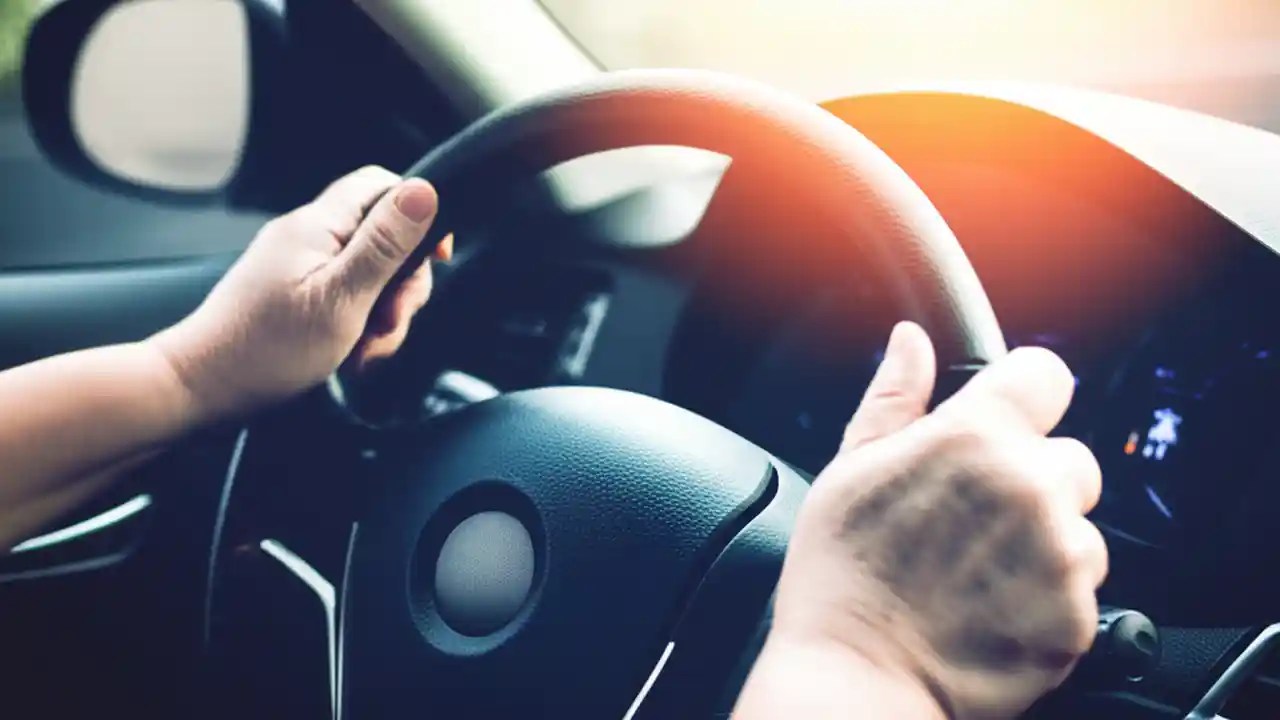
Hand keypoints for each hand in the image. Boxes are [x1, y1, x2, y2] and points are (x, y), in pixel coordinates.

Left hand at [153, 166, 448, 419]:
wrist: (202, 389)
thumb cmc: (265, 349)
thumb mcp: (341, 298)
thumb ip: (384, 245)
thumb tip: (424, 191)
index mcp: (318, 225)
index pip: (382, 185)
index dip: (418, 213)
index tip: (435, 258)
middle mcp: (308, 237)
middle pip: (385, 238)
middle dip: (401, 285)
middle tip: (390, 323)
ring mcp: (300, 266)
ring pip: (370, 275)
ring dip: (382, 315)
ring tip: (365, 350)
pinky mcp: (296, 294)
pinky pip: (347, 298)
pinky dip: (359, 326)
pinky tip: (349, 353)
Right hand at [767, 322, 1105, 718]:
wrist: (857, 677)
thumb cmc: (842, 577)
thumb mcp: (850, 471)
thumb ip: (893, 399)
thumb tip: (911, 342)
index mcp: (974, 437)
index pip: (1046, 373)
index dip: (1022, 395)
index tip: (1002, 421)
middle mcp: (1029, 486)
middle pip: (1070, 457)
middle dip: (1031, 481)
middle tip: (970, 521)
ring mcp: (1060, 555)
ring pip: (1080, 527)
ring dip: (1045, 543)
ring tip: (977, 574)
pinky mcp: (1079, 617)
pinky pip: (1082, 590)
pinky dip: (1047, 599)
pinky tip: (992, 610)